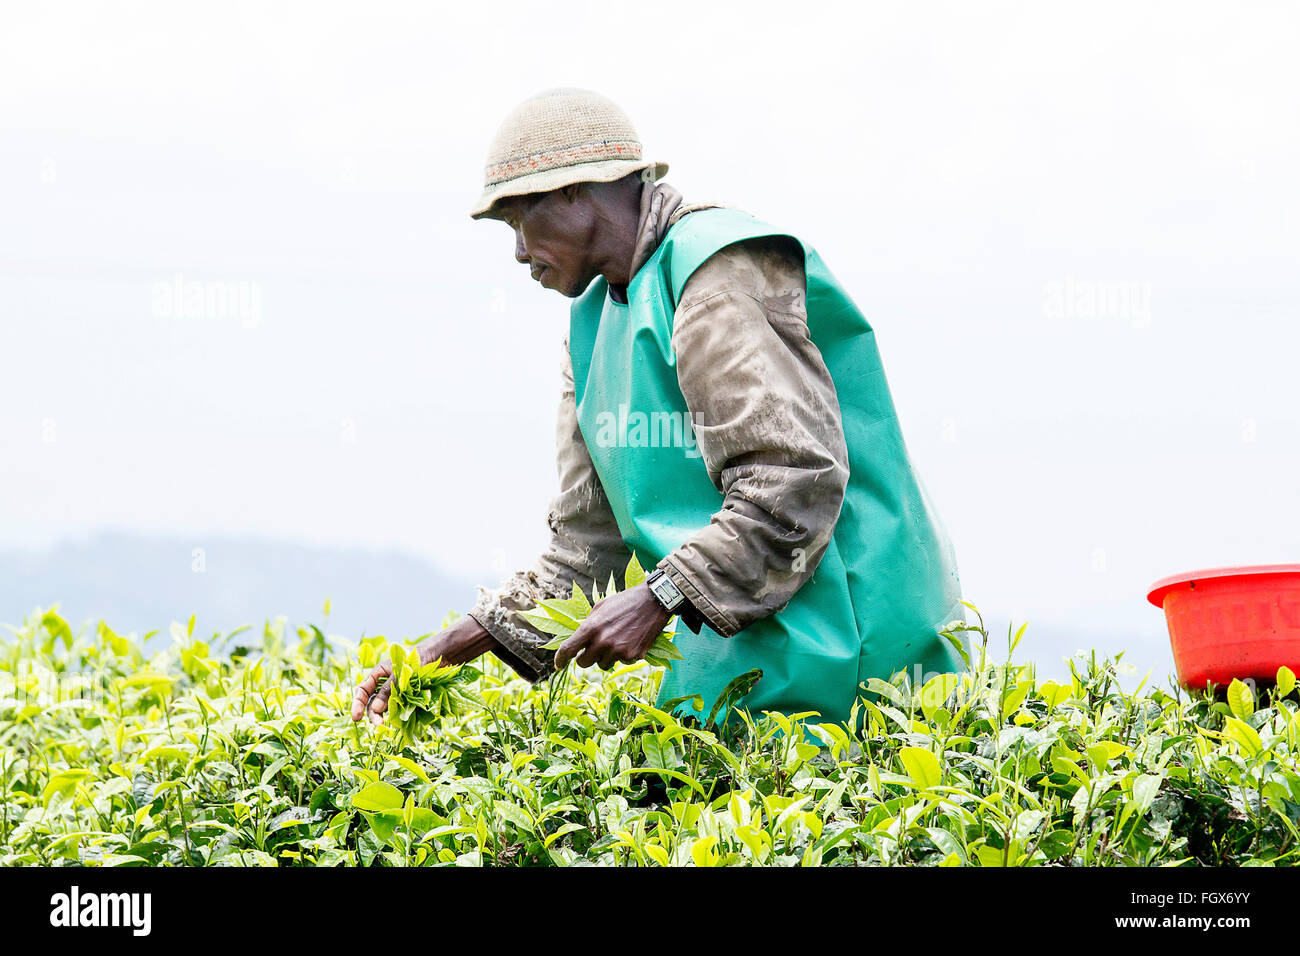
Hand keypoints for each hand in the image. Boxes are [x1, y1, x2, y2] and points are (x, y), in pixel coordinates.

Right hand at [350, 616, 494, 723]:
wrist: (444, 655)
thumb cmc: (422, 657)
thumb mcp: (402, 672)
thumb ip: (389, 690)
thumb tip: (376, 709)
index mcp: (380, 673)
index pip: (363, 690)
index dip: (357, 704)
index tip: (356, 718)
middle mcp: (387, 684)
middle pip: (373, 703)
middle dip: (373, 715)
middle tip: (379, 726)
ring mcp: (399, 692)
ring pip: (387, 708)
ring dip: (385, 718)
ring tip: (388, 727)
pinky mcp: (411, 699)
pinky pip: (402, 710)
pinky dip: (399, 717)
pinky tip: (400, 724)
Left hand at [554, 583, 672, 670]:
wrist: (653, 602)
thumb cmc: (624, 602)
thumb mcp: (601, 607)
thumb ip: (587, 625)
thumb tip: (578, 641)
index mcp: (591, 627)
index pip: (568, 649)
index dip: (560, 659)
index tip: (558, 664)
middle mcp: (603, 641)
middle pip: (583, 663)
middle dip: (585, 657)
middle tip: (592, 649)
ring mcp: (618, 650)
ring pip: (603, 664)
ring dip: (605, 657)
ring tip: (615, 640)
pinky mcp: (633, 656)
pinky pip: (620, 662)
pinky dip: (622, 655)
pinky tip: (629, 640)